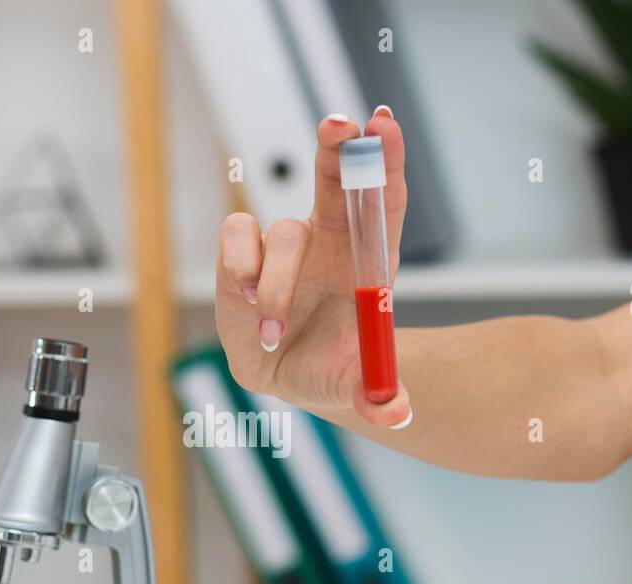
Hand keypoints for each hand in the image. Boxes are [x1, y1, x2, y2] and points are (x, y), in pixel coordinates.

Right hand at [214, 109, 412, 428]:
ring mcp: (282, 248)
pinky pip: (235, 240)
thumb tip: (395, 413)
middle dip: (337, 145)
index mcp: (366, 257)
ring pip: (282, 234)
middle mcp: (328, 240)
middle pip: (336, 176)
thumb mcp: (363, 385)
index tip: (383, 125)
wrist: (300, 377)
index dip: (385, 159)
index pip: (382, 198)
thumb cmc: (340, 367)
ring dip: (278, 281)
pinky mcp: (239, 263)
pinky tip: (249, 308)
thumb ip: (379, 396)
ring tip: (274, 329)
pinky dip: (240, 269)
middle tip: (337, 124)